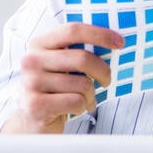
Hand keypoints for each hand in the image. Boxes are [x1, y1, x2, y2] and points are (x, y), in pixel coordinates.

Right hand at [0, 23, 124, 133]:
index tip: (120, 42)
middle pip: (82, 58)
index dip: (100, 34)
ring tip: (85, 100)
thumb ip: (78, 51)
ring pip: (83, 84)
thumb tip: (114, 40)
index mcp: (39, 44)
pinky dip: (83, 107)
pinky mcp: (37, 105)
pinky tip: (75, 109)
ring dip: (91, 95)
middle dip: (103, 71)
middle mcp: (31, 60)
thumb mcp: (62, 66)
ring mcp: (31, 83)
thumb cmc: (55, 90)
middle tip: (107, 81)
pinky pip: (76, 102)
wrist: (32, 121)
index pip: (73, 30)